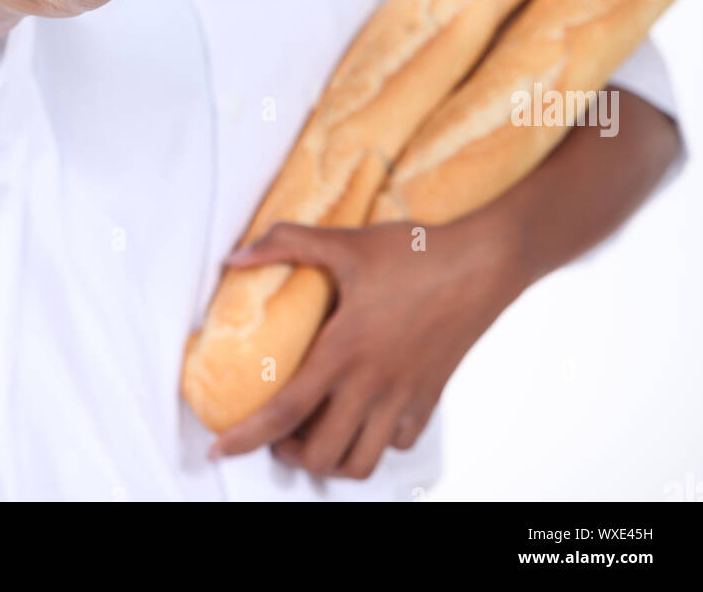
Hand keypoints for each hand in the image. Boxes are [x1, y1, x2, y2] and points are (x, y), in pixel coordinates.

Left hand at [209, 214, 525, 479]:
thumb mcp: (347, 241)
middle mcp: (373, 383)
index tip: (220, 449)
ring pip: (360, 463)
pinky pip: (396, 444)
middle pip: (320, 454)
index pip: (285, 410)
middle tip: (275, 431)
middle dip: (287, 454)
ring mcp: (404, 396)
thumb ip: (287, 244)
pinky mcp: (429, 398)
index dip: (247, 438)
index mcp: (345, 349)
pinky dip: (373, 444)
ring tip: (315, 434)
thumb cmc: (415, 252)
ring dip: (330, 459)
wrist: (484, 263)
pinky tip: (363, 418)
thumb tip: (235, 257)